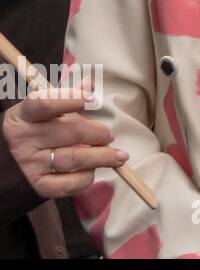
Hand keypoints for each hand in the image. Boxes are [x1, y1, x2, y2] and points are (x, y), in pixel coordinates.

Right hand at [2, 88, 126, 198]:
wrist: (5, 164)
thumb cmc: (33, 131)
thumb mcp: (41, 112)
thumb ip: (66, 97)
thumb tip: (90, 84)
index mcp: (24, 115)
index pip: (46, 103)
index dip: (71, 99)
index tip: (93, 100)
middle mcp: (25, 139)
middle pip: (71, 132)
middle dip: (98, 133)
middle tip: (109, 135)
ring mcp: (30, 163)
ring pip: (75, 158)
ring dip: (102, 157)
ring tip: (118, 156)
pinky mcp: (38, 185)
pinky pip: (69, 183)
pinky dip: (86, 177)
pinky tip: (93, 171)